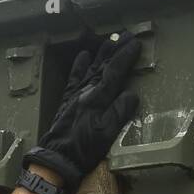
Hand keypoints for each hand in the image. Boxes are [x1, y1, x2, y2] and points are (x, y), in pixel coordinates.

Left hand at [23, 32, 140, 191]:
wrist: (57, 158)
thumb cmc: (84, 148)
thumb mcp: (107, 133)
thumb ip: (120, 111)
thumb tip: (131, 94)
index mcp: (98, 97)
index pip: (115, 71)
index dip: (125, 56)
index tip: (135, 43)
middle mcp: (86, 91)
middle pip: (103, 65)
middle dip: (115, 49)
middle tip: (125, 34)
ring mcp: (75, 95)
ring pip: (90, 68)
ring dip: (100, 53)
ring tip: (109, 40)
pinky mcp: (67, 101)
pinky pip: (74, 78)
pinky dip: (79, 66)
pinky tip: (83, 56)